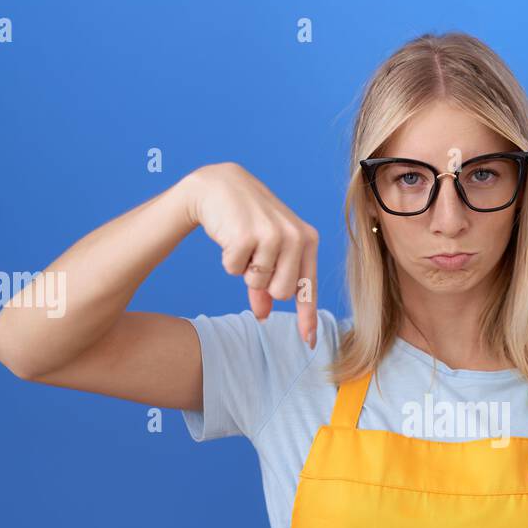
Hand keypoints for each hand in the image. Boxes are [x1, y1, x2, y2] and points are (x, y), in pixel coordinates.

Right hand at [183, 162, 319, 347]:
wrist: (219, 186)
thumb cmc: (246, 220)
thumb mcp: (264, 250)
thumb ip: (267, 283)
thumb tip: (263, 316)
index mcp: (307, 240)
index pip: (308, 287)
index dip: (307, 317)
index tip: (309, 342)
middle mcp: (295, 236)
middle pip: (281, 292)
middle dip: (262, 282)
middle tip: (254, 255)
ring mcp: (272, 234)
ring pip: (257, 283)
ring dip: (243, 269)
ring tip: (242, 242)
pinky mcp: (247, 235)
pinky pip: (235, 270)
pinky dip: (228, 259)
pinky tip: (229, 236)